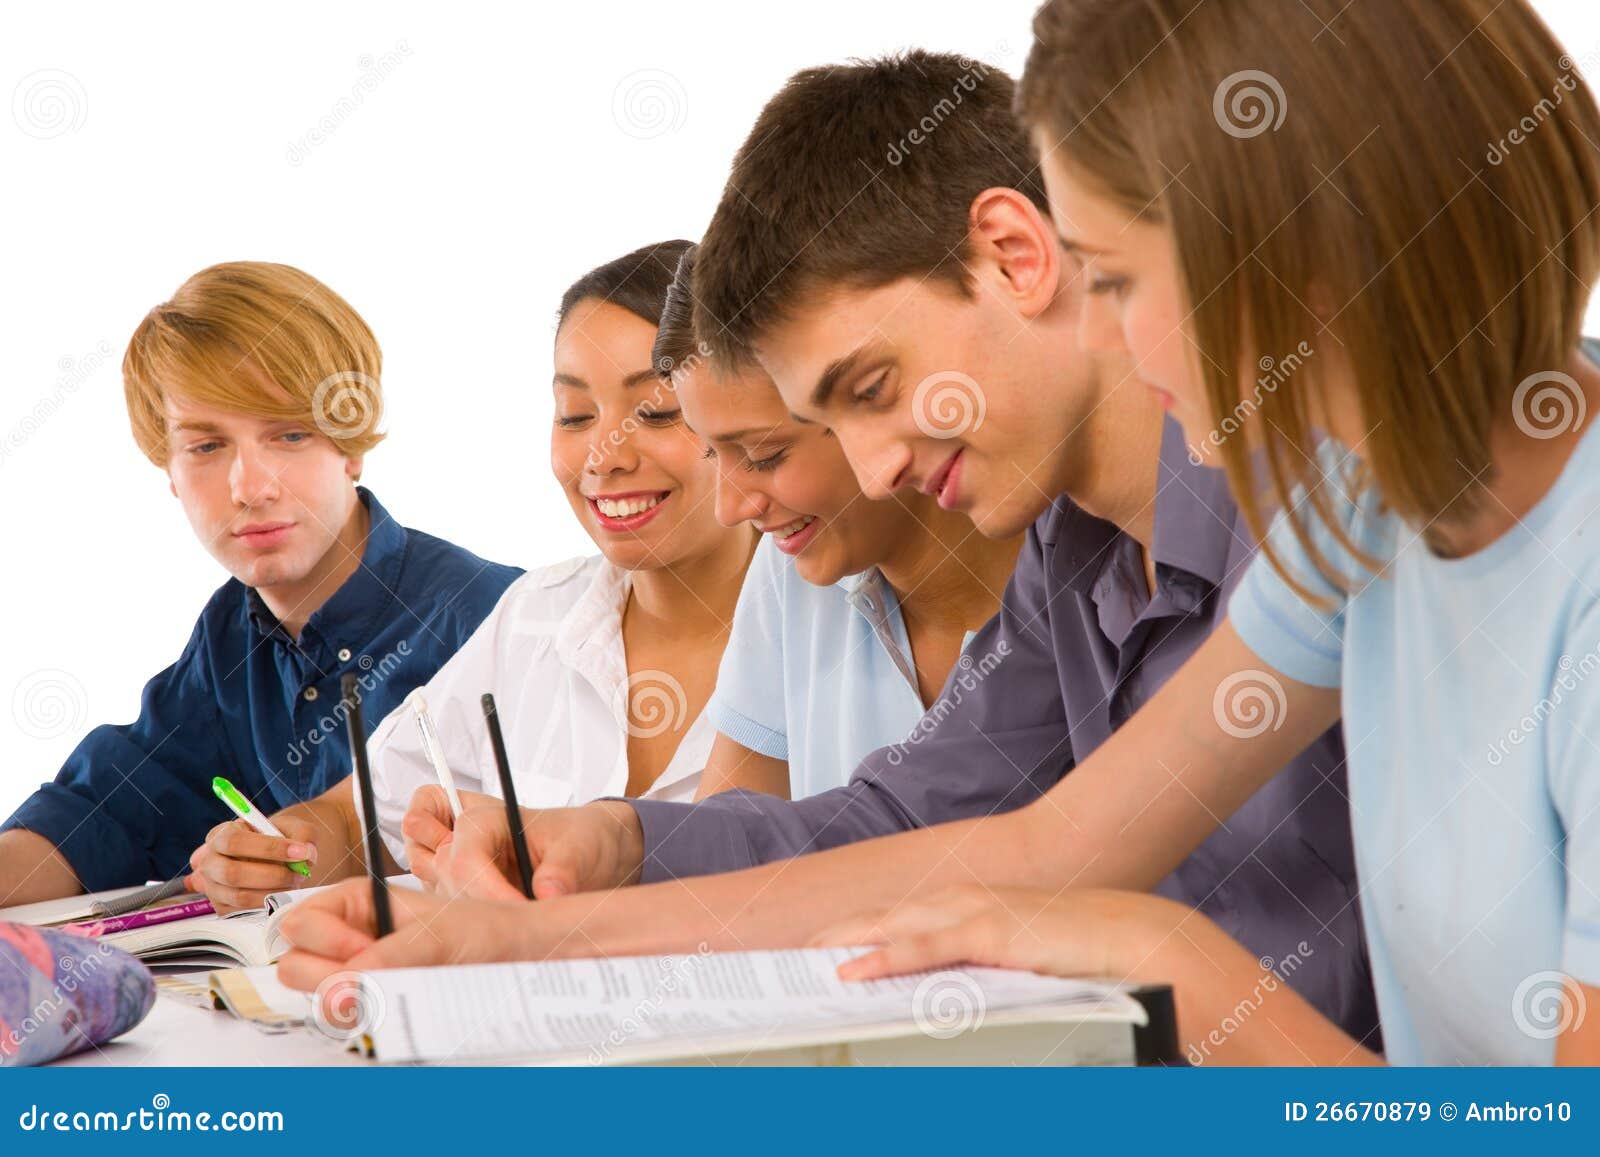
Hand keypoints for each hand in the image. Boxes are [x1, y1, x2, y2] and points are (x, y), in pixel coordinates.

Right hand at [187, 816, 318, 911]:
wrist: (274, 858)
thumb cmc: (279, 840)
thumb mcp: (292, 828)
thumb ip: (303, 834)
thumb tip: (307, 853)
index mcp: (222, 835)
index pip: (235, 842)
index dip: (269, 848)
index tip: (300, 852)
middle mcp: (211, 862)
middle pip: (233, 873)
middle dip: (273, 876)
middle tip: (299, 873)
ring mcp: (213, 887)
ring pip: (239, 896)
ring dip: (273, 893)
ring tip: (294, 883)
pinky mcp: (222, 907)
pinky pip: (244, 912)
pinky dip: (268, 906)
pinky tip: (283, 895)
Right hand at [276, 878, 526, 994]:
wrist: (518, 957)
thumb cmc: (485, 929)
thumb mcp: (438, 936)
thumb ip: (388, 958)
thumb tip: (342, 988)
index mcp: (356, 901)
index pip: (298, 924)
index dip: (324, 941)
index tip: (361, 949)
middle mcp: (349, 935)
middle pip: (293, 963)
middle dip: (327, 974)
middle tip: (378, 972)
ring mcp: (359, 971)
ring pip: (316, 996)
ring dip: (347, 999)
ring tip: (398, 985)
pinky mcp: (373, 1000)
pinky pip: (346, 1018)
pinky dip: (365, 1018)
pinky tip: (401, 1003)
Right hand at [405, 789, 644, 901]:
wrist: (588, 851)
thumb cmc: (579, 836)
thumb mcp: (581, 845)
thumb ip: (563, 868)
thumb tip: (546, 895)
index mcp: (486, 816)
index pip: (463, 855)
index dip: (487, 888)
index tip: (520, 910)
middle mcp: (461, 838)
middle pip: (441, 872)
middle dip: (478, 901)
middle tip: (523, 914)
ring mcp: (453, 866)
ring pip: (435, 892)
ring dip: (472, 911)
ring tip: (518, 912)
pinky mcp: (457, 892)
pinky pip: (445, 912)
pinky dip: (472, 922)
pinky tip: (506, 924)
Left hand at [814, 885, 1175, 982]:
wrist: (1137, 938)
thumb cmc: (1083, 954)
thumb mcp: (1018, 965)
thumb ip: (981, 976)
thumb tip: (951, 1003)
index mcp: (969, 907)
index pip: (899, 919)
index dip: (857, 931)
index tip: (819, 949)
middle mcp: (963, 901)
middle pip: (883, 916)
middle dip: (838, 933)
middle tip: (793, 954)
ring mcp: (975, 912)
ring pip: (893, 926)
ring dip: (847, 942)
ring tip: (806, 960)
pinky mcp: (989, 932)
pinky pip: (925, 947)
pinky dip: (885, 958)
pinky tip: (852, 971)